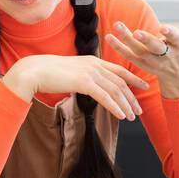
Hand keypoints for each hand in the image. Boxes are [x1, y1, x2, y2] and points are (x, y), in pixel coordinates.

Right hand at [2, 54, 148, 120]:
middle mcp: (95, 64)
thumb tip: (90, 85)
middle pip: (120, 82)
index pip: (119, 70)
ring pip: (115, 90)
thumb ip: (84, 76)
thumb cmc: (50, 73)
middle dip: (132, 97)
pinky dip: (115, 107)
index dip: (133, 78)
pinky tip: (121, 116)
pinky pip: (104, 97)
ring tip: (132, 117)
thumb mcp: (72, 71)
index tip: (144, 86)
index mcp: (93, 61)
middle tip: (139, 110)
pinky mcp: (84, 82)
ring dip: (126, 105)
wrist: (35, 70)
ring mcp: (90, 72)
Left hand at [103, 1, 178, 98]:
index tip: (163, 28)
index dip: (170, 33)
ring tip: (116, 26)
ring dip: (126, 40)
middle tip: (136, 32)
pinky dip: (118, 48)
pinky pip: (129, 57)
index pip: (176, 39)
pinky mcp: (142, 64)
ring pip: (139, 52)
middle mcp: (167, 55)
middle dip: (147, 40)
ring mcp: (153, 62)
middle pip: (156, 48)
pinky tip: (109, 37)